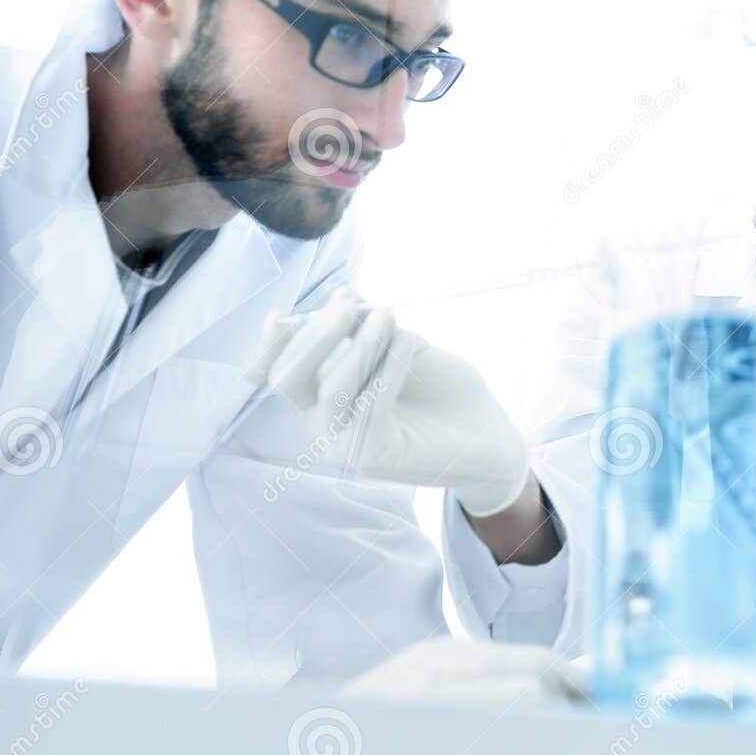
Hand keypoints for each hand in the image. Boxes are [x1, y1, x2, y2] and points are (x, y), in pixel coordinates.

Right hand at [246, 288, 528, 514]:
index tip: (282, 314)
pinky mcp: (372, 457)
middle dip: (316, 335)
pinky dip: (389, 365)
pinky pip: (369, 404)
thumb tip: (344, 296)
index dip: (267, 345)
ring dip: (358, 345)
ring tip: (390, 317)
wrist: (488, 432)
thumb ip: (367, 326)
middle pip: (288, 378)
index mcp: (320, 393)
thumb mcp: (400, 344)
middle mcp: (322, 423)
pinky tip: (412, 340)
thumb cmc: (442, 387)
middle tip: (353, 304)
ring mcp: (343, 446)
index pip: (271, 373)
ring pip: (328, 389)